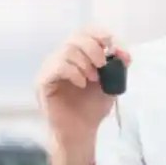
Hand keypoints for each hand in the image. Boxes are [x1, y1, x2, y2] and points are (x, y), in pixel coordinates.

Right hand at [35, 27, 130, 146]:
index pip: (85, 32)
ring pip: (67, 50)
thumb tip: (123, 53)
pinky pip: (57, 66)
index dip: (100, 34)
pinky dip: (74, 72)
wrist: (81, 132)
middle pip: (76, 37)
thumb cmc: (92, 108)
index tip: (113, 46)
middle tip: (102, 65)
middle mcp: (61, 58)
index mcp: (77, 55)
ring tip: (93, 79)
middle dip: (94, 48)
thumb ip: (117, 68)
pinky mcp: (42, 82)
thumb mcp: (111, 85)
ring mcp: (50, 69)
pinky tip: (82, 83)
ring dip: (85, 62)